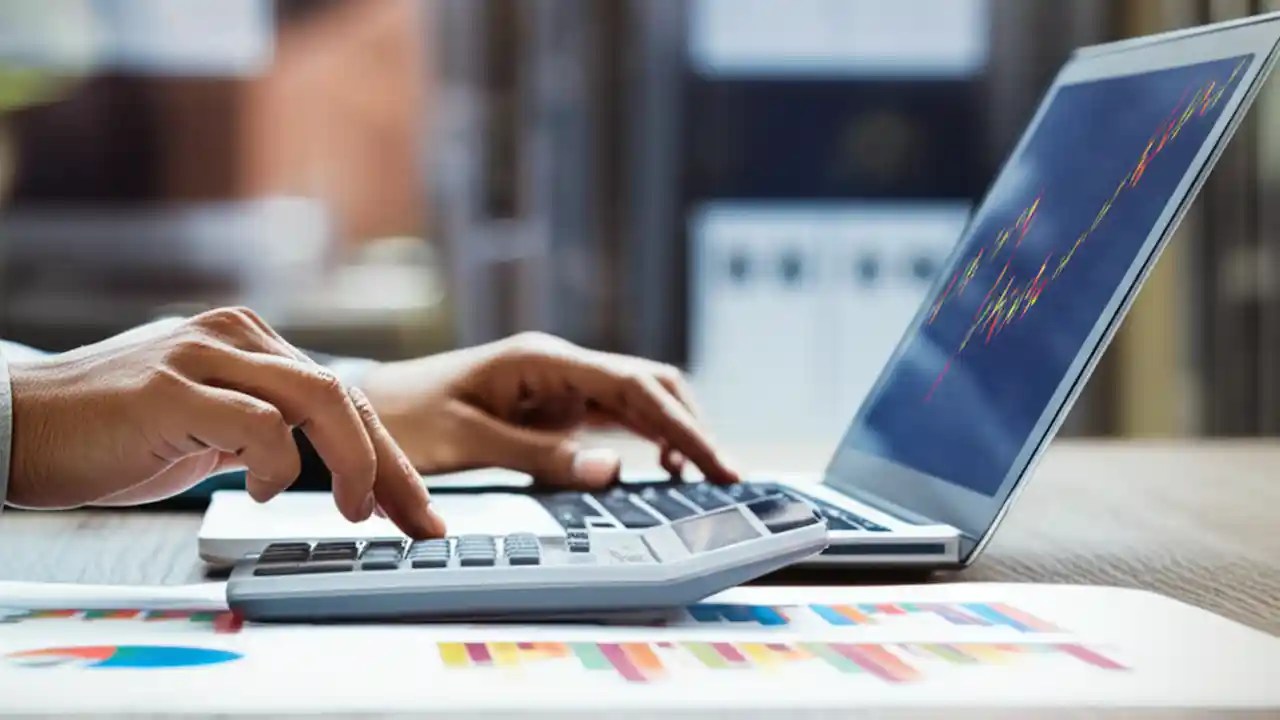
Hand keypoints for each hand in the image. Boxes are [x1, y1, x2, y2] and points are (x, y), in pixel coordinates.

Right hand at [6, 307, 444, 537]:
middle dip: (390, 465)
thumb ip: (261, 429)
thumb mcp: (204, 427)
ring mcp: (202, 356)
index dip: (386, 454)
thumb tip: (323, 463)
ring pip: (318, 398)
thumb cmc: (107, 434)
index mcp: (248, 342)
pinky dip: (278, 464)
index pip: (340, 396)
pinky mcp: (171, 389)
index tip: (414, 506)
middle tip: (416, 520)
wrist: (12, 425)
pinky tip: (261, 489)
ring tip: (353, 510)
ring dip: (354, 462)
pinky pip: (259, 423)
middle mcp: (234, 336)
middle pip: (344, 396)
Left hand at [360, 332, 738, 487]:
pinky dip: (644, 439)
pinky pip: (612, 418)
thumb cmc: (405, 418)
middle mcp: (560, 364)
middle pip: (650, 383)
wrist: (366, 408)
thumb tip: (618, 471)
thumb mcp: (468, 441)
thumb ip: (542, 456)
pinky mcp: (552, 407)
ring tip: (702, 477)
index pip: (635, 386)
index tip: (717, 462)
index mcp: (543, 359)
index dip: (683, 425)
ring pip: (638, 398)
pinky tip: (658, 469)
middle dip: (691, 425)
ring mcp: (558, 384)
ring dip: (674, 431)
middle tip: (722, 477)